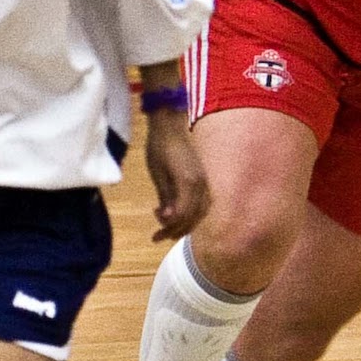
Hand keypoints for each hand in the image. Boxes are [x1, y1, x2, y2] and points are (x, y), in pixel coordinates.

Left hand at [144, 111, 210, 241]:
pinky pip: (201, 203)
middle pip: (194, 217)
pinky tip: (174, 212)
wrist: (171, 123)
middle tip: (157, 236)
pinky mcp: (204, 179)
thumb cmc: (160, 146)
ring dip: (184, 224)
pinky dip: (190, 213)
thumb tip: (168, 218)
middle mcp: (202, 185)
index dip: (170, 227)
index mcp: (189, 183)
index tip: (155, 231)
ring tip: (166, 228)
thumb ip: (166, 197)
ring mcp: (205, 182)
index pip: (184, 215)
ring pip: (200, 213)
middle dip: (176, 230)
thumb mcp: (158, 173)